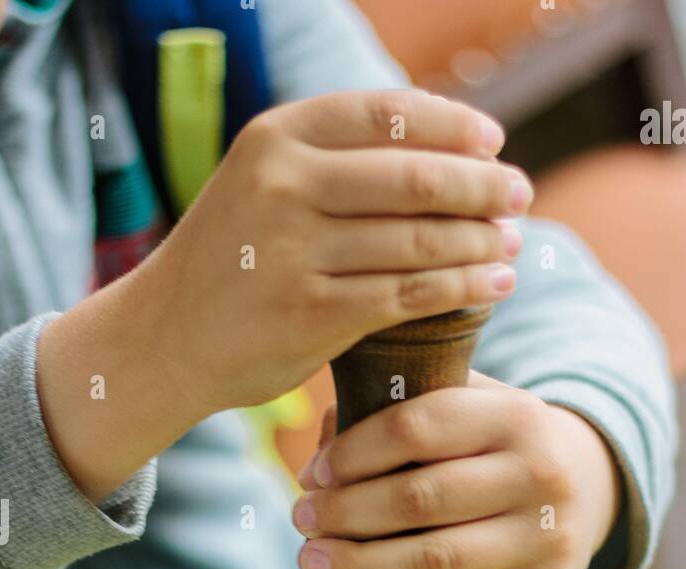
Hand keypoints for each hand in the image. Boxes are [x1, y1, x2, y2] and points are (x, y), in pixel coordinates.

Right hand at [146, 89, 531, 412]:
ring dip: (481, 241)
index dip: (454, 126)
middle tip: (519, 195)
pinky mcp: (314, 313)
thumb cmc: (234, 260)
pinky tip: (495, 285)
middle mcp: (285, 184)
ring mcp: (297, 251)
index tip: (494, 144)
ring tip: (511, 243)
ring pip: (421, 239)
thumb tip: (443, 149)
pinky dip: (464, 288)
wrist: (165, 338)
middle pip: (417, 176)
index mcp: (278, 137)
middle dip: (482, 186)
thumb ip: (335, 163)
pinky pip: (411, 294)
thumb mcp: (264, 183)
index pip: (389, 114)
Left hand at [292, 372, 622, 568]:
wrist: (586, 488)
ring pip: (437, 560)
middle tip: (301, 521)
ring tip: (314, 563)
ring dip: (362, 566)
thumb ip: (397, 415)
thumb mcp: (464, 408)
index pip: (416, 428)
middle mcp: (541, 474)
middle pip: (420, 500)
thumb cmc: (494, 446)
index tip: (314, 474)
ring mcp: (549, 538)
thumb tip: (319, 464)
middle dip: (346, 514)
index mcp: (514, 413)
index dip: (354, 453)